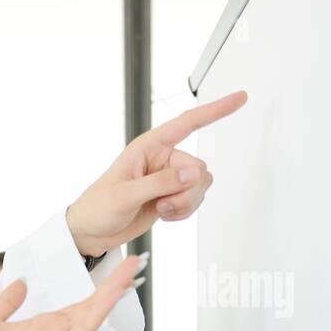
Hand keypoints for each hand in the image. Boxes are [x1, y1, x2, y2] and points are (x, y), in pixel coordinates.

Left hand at [0, 254, 143, 330]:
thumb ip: (8, 302)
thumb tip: (21, 282)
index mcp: (44, 327)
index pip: (79, 304)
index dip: (99, 289)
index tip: (117, 269)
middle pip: (93, 307)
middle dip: (115, 285)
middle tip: (137, 262)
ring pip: (93, 314)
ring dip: (113, 292)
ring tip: (132, 270)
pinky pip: (82, 329)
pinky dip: (98, 311)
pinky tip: (112, 294)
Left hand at [66, 91, 248, 255]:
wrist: (90, 232)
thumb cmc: (98, 208)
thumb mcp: (125, 195)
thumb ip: (159, 183)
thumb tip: (191, 174)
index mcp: (149, 147)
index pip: (188, 123)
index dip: (215, 110)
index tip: (240, 98)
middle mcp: (162, 159)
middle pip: (198, 169)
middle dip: (185, 192)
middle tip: (160, 204)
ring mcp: (168, 178)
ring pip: (200, 186)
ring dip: (184, 203)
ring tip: (159, 210)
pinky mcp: (171, 196)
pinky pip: (195, 200)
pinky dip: (184, 212)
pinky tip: (163, 215)